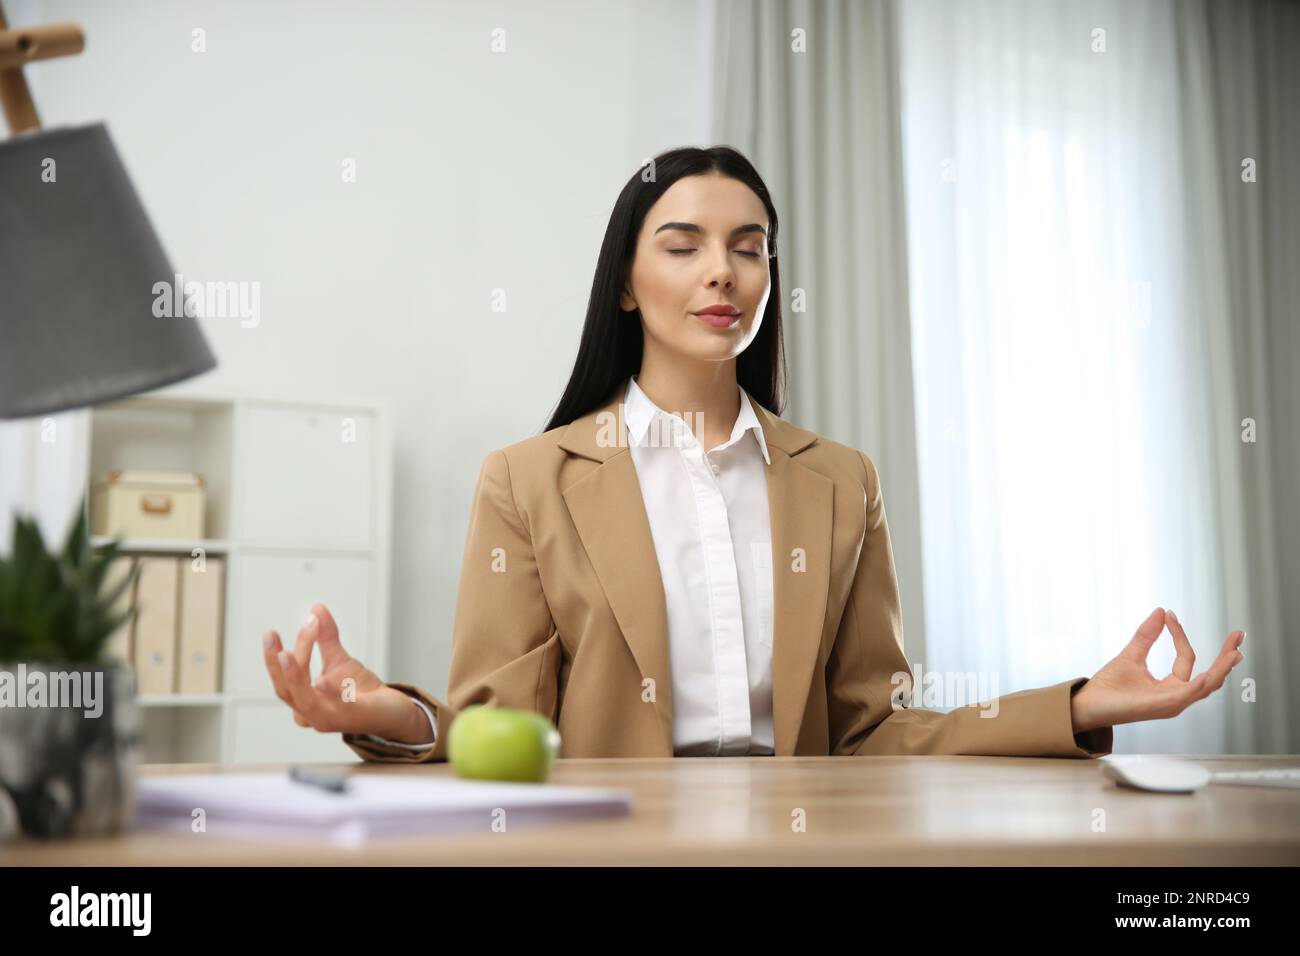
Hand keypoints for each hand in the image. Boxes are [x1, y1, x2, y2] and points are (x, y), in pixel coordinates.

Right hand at [262, 602, 432, 743]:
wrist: (392, 711)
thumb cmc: (361, 691)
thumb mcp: (339, 660)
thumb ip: (325, 637)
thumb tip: (315, 608)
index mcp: (303, 702)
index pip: (286, 677)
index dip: (277, 653)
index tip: (279, 628)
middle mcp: (311, 715)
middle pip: (287, 689)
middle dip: (276, 663)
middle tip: (269, 635)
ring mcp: (330, 720)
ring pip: (304, 699)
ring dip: (295, 676)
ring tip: (286, 653)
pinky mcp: (352, 718)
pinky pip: (338, 706)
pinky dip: (330, 693)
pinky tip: (323, 679)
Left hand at [1070, 607, 1244, 732]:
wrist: (1087, 704)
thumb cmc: (1107, 688)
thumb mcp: (1131, 655)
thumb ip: (1147, 635)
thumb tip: (1161, 611)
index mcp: (1170, 686)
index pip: (1187, 658)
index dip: (1180, 634)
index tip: (1170, 614)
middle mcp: (1176, 697)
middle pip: (1210, 676)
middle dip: (1226, 657)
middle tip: (1238, 635)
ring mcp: (1172, 704)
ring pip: (1206, 686)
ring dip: (1222, 669)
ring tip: (1234, 651)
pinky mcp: (1162, 706)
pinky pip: (1188, 695)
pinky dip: (1201, 684)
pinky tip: (1209, 673)